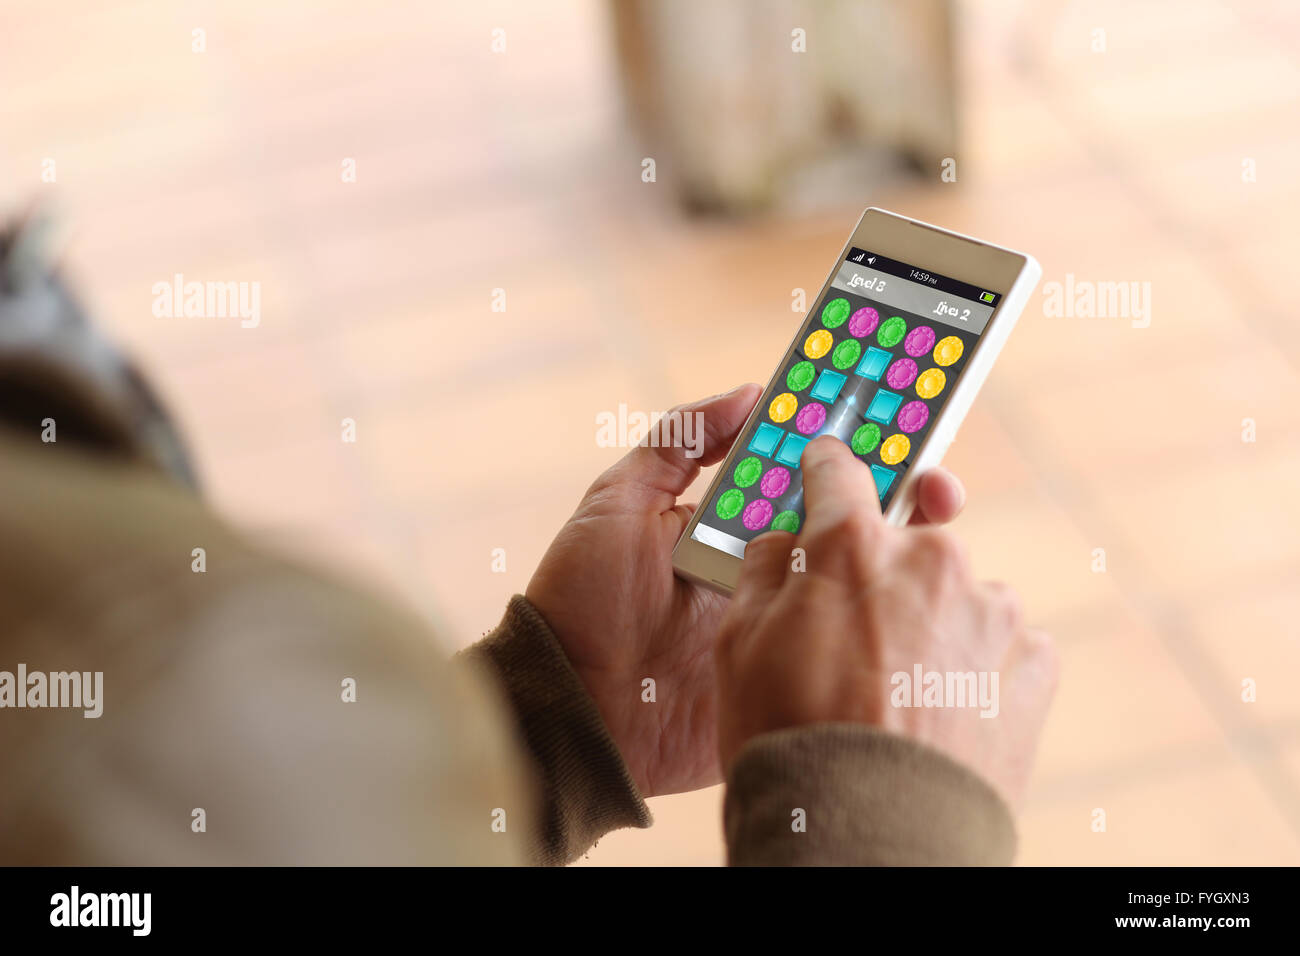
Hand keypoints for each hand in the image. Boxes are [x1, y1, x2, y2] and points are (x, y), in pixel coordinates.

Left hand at [526, 387, 969, 797]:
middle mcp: (767, 568)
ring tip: (935, 531)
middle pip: (846, 526)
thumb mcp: (618, 503)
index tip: (896, 421)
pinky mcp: (785, 676)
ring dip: (900, 559)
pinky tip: (917, 610)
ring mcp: (782, 624)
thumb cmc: (582, 598)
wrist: (571, 705)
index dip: (850, 450)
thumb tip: (749, 392)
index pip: (805, 477)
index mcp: (735, 524)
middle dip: (898, 499)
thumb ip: (678, 442)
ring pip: (856, 584)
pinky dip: (880, 633)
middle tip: (936, 484)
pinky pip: (841, 651)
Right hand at [714, 435, 1057, 808]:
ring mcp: (991, 613)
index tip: (825, 469)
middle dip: (876, 576)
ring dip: (929, 624)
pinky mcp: (1032, 665)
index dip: (824, 470)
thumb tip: (785, 539)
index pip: (838, 471)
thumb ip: (763, 568)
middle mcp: (933, 561)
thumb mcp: (737, 645)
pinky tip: (941, 710)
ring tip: (895, 694)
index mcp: (854, 545)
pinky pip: (1001, 644)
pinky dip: (976, 665)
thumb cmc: (791, 739)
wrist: (870, 838)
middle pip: (901, 543)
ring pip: (954, 595)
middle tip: (847, 639)